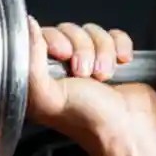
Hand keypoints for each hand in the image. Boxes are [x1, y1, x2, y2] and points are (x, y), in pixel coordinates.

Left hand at [26, 18, 155, 141]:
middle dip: (83, 50)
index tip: (63, 55)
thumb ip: (30, 62)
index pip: (41, 36)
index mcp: (40, 76)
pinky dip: (120, 46)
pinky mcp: (112, 58)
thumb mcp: (47, 96)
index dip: (55, 40)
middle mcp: (61, 68)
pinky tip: (120, 64)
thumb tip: (27, 26)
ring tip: (103, 77)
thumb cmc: (87, 121)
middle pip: (69, 31)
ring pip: (93, 32)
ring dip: (103, 52)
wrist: (128, 129)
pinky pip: (115, 34)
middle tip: (85, 73)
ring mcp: (88, 61)